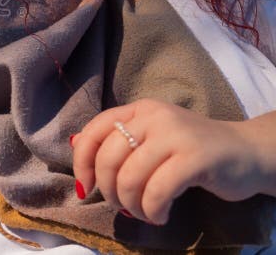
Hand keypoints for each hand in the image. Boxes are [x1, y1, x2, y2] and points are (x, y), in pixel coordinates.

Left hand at [71, 98, 271, 225]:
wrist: (247, 152)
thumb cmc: (192, 151)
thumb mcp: (152, 138)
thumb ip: (120, 142)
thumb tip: (77, 150)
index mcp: (139, 109)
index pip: (94, 130)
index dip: (82, 161)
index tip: (84, 187)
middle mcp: (154, 116)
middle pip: (108, 157)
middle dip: (108, 190)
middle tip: (122, 205)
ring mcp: (176, 135)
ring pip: (130, 177)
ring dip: (132, 204)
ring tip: (145, 212)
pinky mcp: (196, 158)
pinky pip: (157, 190)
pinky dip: (153, 210)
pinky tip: (161, 214)